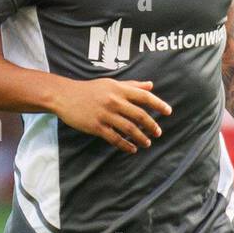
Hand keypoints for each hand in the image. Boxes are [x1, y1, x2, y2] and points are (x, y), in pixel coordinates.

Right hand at [53, 78, 171, 153]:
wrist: (65, 96)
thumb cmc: (90, 89)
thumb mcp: (111, 83)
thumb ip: (132, 85)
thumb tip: (150, 85)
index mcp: (119, 89)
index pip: (144, 97)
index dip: (158, 104)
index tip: (168, 112)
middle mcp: (114, 101)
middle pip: (139, 115)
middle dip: (152, 125)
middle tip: (158, 133)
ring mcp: (105, 115)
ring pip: (129, 129)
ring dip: (141, 138)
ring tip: (147, 143)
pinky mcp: (96, 127)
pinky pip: (115, 138)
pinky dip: (126, 145)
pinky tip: (132, 149)